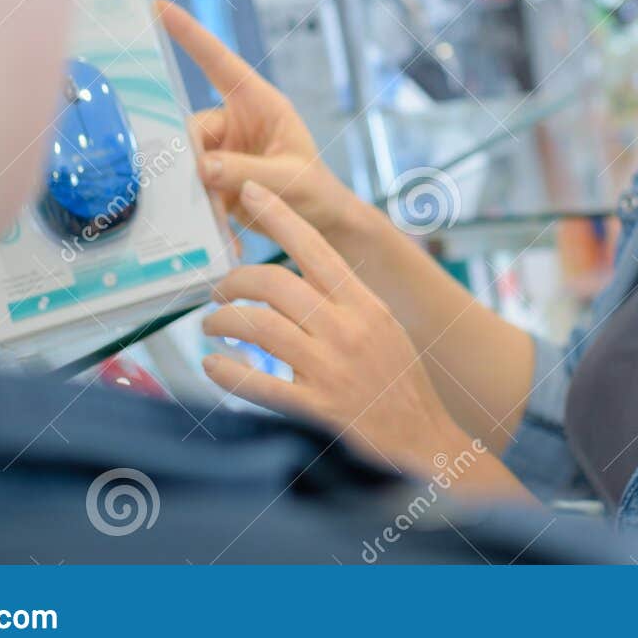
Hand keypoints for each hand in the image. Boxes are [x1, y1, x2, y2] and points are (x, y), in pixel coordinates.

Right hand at [156, 0, 368, 239]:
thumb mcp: (287, 178)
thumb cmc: (314, 191)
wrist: (320, 224)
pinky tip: (223, 238)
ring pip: (186, 162)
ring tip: (220, 220)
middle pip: (191, 128)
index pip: (220, 63)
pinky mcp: (213, 178)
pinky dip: (203, 214)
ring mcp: (222, 149)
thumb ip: (246, 171)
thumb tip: (201, 166)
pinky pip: (192, 189)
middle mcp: (235, 121)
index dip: (189, 34)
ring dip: (197, 194)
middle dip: (190, 161)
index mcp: (259, 104)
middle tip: (201, 190)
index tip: (158, 5)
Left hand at [202, 181, 468, 475]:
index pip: (316, 248)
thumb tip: (305, 275)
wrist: (425, 445)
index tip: (250, 192)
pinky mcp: (316, 410)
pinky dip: (225, 371)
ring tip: (212, 326)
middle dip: (236, 280)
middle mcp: (348, 330)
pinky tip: (212, 365)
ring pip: (259, 326)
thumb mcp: (384, 330)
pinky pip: (256, 383)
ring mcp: (331, 370)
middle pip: (276, 283)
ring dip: (224, 321)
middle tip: (219, 290)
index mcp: (366, 306)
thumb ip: (347, 302)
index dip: (279, 216)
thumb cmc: (401, 387)